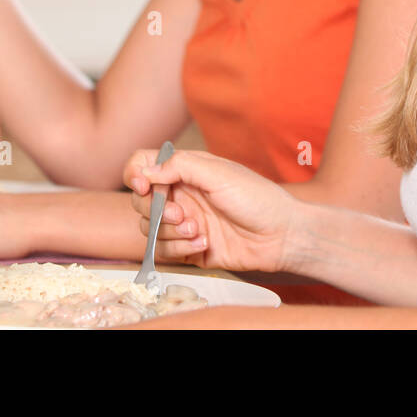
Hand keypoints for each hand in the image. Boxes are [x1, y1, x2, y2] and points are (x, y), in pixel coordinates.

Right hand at [124, 149, 296, 273]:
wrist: (281, 236)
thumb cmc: (257, 198)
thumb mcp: (219, 173)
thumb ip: (180, 166)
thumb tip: (145, 170)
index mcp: (186, 171)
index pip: (143, 165)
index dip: (135, 174)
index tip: (143, 186)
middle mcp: (181, 195)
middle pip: (140, 200)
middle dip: (156, 210)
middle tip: (182, 214)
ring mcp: (183, 223)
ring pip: (149, 229)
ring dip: (170, 232)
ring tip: (199, 231)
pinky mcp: (188, 248)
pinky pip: (164, 251)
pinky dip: (180, 248)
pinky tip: (205, 243)